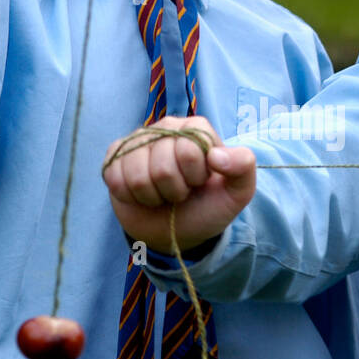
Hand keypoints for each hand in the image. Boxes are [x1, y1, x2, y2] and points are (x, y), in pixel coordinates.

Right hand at [102, 116, 256, 254]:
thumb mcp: (237, 192)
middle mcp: (165, 127)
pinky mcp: (115, 156)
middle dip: (174, 190)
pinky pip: (115, 178)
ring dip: (153, 196)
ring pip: (137, 174)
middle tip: (180, 192)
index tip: (199, 182)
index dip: (194, 176)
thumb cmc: (207, 206)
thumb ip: (243, 167)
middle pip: (162, 165)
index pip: (189, 150)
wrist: (177, 230)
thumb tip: (217, 156)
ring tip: (162, 194)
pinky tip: (141, 194)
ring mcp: (137, 141)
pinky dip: (130, 196)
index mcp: (196, 129)